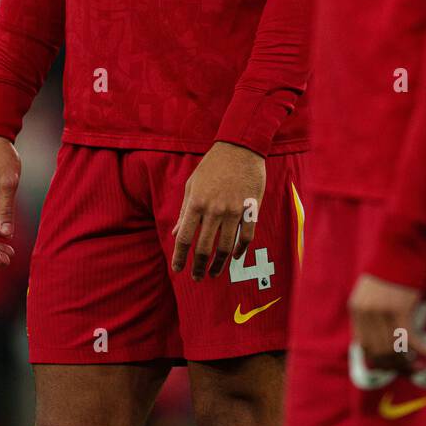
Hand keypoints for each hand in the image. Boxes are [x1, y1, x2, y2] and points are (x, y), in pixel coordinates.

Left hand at [171, 141, 265, 281]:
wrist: (240, 148)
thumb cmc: (212, 165)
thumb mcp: (192, 185)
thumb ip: (185, 211)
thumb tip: (175, 233)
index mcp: (196, 203)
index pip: (184, 238)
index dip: (180, 257)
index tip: (178, 270)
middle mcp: (214, 210)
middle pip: (204, 248)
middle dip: (199, 267)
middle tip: (197, 277)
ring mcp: (234, 211)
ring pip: (225, 247)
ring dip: (219, 264)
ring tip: (214, 274)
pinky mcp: (250, 210)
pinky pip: (246, 237)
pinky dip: (239, 250)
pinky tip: (234, 257)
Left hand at [348, 274, 425, 373]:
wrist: (399, 245)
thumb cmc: (390, 268)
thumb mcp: (373, 292)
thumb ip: (373, 315)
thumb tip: (385, 343)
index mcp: (355, 308)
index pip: (363, 345)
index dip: (378, 360)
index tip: (391, 366)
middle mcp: (365, 312)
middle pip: (378, 351)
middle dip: (394, 364)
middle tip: (409, 369)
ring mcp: (381, 311)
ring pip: (393, 348)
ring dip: (407, 359)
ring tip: (418, 363)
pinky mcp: (400, 309)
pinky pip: (408, 337)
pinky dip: (419, 347)